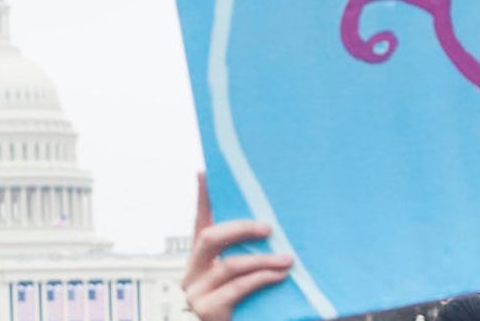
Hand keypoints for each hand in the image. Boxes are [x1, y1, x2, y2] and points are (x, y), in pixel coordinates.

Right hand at [182, 173, 291, 320]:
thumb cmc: (248, 303)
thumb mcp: (246, 272)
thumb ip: (248, 251)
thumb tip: (271, 222)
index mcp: (200, 258)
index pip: (200, 221)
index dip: (202, 197)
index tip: (204, 171)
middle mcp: (192, 272)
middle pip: (209, 237)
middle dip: (241, 229)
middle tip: (268, 228)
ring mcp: (195, 292)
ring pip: (229, 264)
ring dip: (263, 260)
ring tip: (287, 259)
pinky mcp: (206, 309)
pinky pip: (238, 287)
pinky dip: (262, 278)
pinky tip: (279, 276)